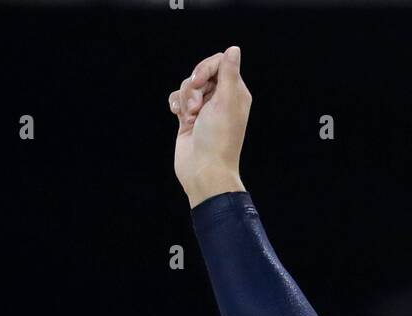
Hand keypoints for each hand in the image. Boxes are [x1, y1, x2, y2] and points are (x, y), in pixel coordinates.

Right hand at [168, 46, 249, 207]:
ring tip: (191, 119)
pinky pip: (178, 99)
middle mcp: (221, 99)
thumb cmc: (218, 139)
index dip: (205, 68)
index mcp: (235, 93)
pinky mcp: (189, 119)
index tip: (200, 82)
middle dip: (193, 87)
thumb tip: (234, 49)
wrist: (203, 171)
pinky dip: (176, 105)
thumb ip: (228, 74)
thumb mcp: (226, 101)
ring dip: (185, 100)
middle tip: (197, 108)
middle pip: (200, 73)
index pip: (218, 62)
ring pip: (187, 86)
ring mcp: (204, 110)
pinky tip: (179, 117)